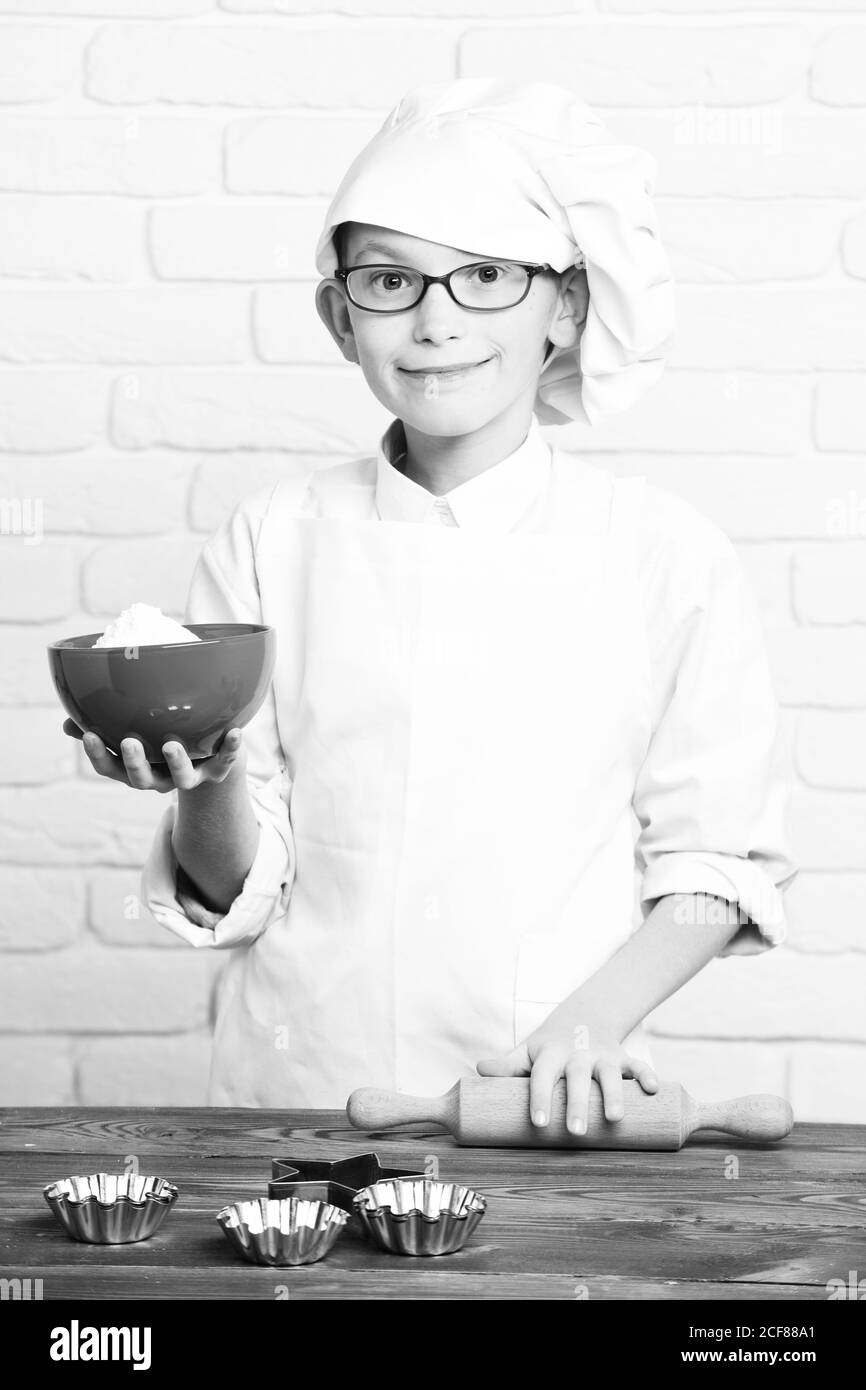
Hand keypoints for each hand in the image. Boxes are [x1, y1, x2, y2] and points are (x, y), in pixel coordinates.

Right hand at [64, 719, 245, 792]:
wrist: (207, 756)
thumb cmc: (160, 736)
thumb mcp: (133, 731)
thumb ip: (103, 722)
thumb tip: (68, 716)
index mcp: (136, 768)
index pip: (110, 768)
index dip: (99, 755)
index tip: (88, 735)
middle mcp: (160, 778)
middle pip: (142, 780)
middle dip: (135, 764)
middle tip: (129, 743)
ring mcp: (190, 777)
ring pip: (182, 779)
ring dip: (177, 763)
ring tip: (171, 745)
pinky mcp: (217, 769)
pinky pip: (225, 761)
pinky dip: (230, 749)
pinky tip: (235, 732)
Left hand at [477, 1017, 657, 1136]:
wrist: (584, 1015)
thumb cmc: (550, 1045)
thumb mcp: (527, 1051)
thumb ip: (506, 1065)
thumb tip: (478, 1072)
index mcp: (550, 1055)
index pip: (542, 1076)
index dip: (540, 1098)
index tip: (538, 1123)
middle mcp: (577, 1054)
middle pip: (577, 1079)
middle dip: (578, 1105)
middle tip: (576, 1132)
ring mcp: (602, 1055)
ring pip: (609, 1074)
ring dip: (614, 1095)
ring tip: (615, 1119)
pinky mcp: (623, 1058)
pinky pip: (637, 1065)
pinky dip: (646, 1075)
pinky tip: (654, 1089)